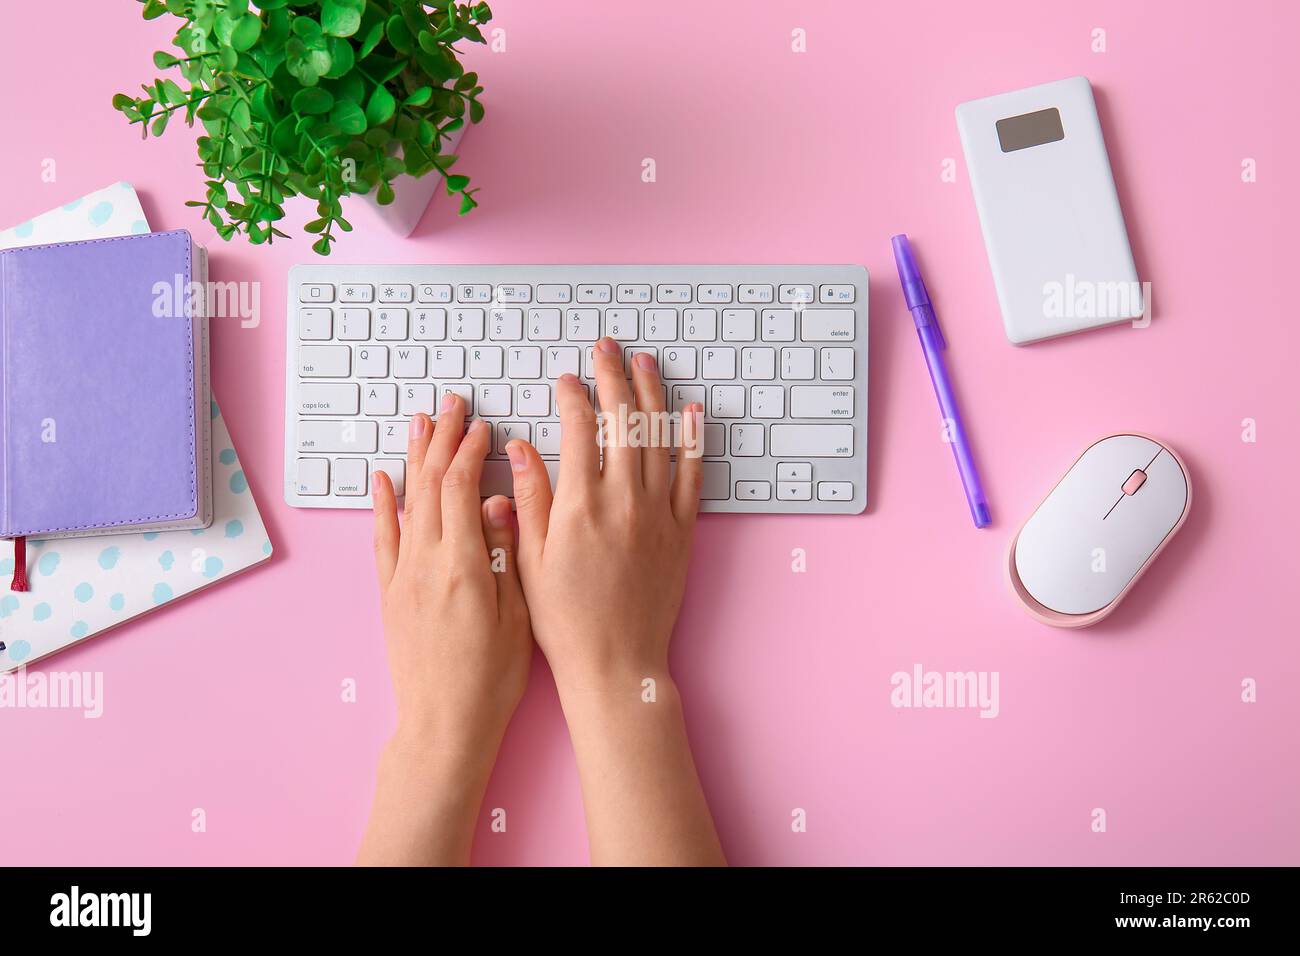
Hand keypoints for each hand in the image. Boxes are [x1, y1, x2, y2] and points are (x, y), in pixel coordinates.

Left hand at [358, 394, 530, 865]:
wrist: (443, 724)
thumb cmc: (490, 677)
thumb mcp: (516, 613)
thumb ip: (504, 552)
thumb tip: (497, 501)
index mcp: (462, 564)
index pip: (460, 489)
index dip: (469, 452)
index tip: (481, 427)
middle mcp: (425, 562)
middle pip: (430, 485)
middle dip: (441, 440)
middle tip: (452, 405)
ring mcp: (402, 577)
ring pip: (406, 503)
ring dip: (414, 459)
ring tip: (421, 423)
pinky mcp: (390, 594)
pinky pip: (382, 538)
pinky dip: (382, 505)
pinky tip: (383, 480)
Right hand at [505, 338, 702, 689]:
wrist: (616, 664)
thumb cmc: (565, 619)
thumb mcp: (529, 559)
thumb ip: (528, 499)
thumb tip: (519, 450)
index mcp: (580, 507)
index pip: (578, 430)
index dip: (571, 397)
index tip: (564, 380)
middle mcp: (623, 501)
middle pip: (623, 420)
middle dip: (613, 376)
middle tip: (607, 348)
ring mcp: (658, 514)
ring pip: (659, 437)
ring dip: (652, 393)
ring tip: (645, 361)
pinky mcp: (682, 532)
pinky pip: (692, 475)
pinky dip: (691, 439)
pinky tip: (690, 411)